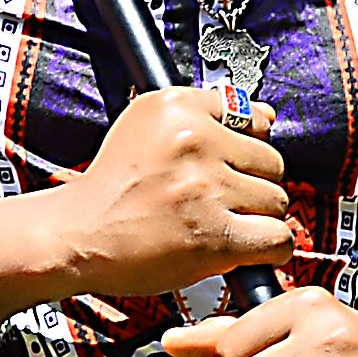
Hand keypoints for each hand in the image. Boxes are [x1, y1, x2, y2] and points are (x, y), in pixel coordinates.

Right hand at [38, 86, 292, 299]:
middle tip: (221, 198)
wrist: (80, 232)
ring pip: (277, 201)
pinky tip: (245, 248)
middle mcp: (193, 140)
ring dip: (258, 217)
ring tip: (224, 222)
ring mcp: (206, 188)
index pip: (250, 114)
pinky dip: (269, 249)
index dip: (245, 145)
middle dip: (253, 183)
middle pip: (271, 161)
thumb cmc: (111, 185)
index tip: (229, 161)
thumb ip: (204, 113)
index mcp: (174, 107)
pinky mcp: (215, 235)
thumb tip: (268, 117)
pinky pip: (278, 239)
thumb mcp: (144, 125)